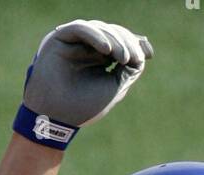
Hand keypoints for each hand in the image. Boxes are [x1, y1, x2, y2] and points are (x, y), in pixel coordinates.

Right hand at [22, 19, 152, 129]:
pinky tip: (107, 50)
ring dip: (114, 40)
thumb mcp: (115, 88)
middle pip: (111, 33)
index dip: (133, 44)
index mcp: (99, 59)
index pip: (119, 42)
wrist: (57, 117)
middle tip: (132, 58)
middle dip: (126, 42)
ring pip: (98, 28)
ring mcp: (74, 42)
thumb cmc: (84, 106)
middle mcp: (87, 48)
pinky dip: (95, 36)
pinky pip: (80, 28)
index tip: (146, 53)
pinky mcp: (60, 38)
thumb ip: (129, 70)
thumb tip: (144, 52)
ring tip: (123, 57)